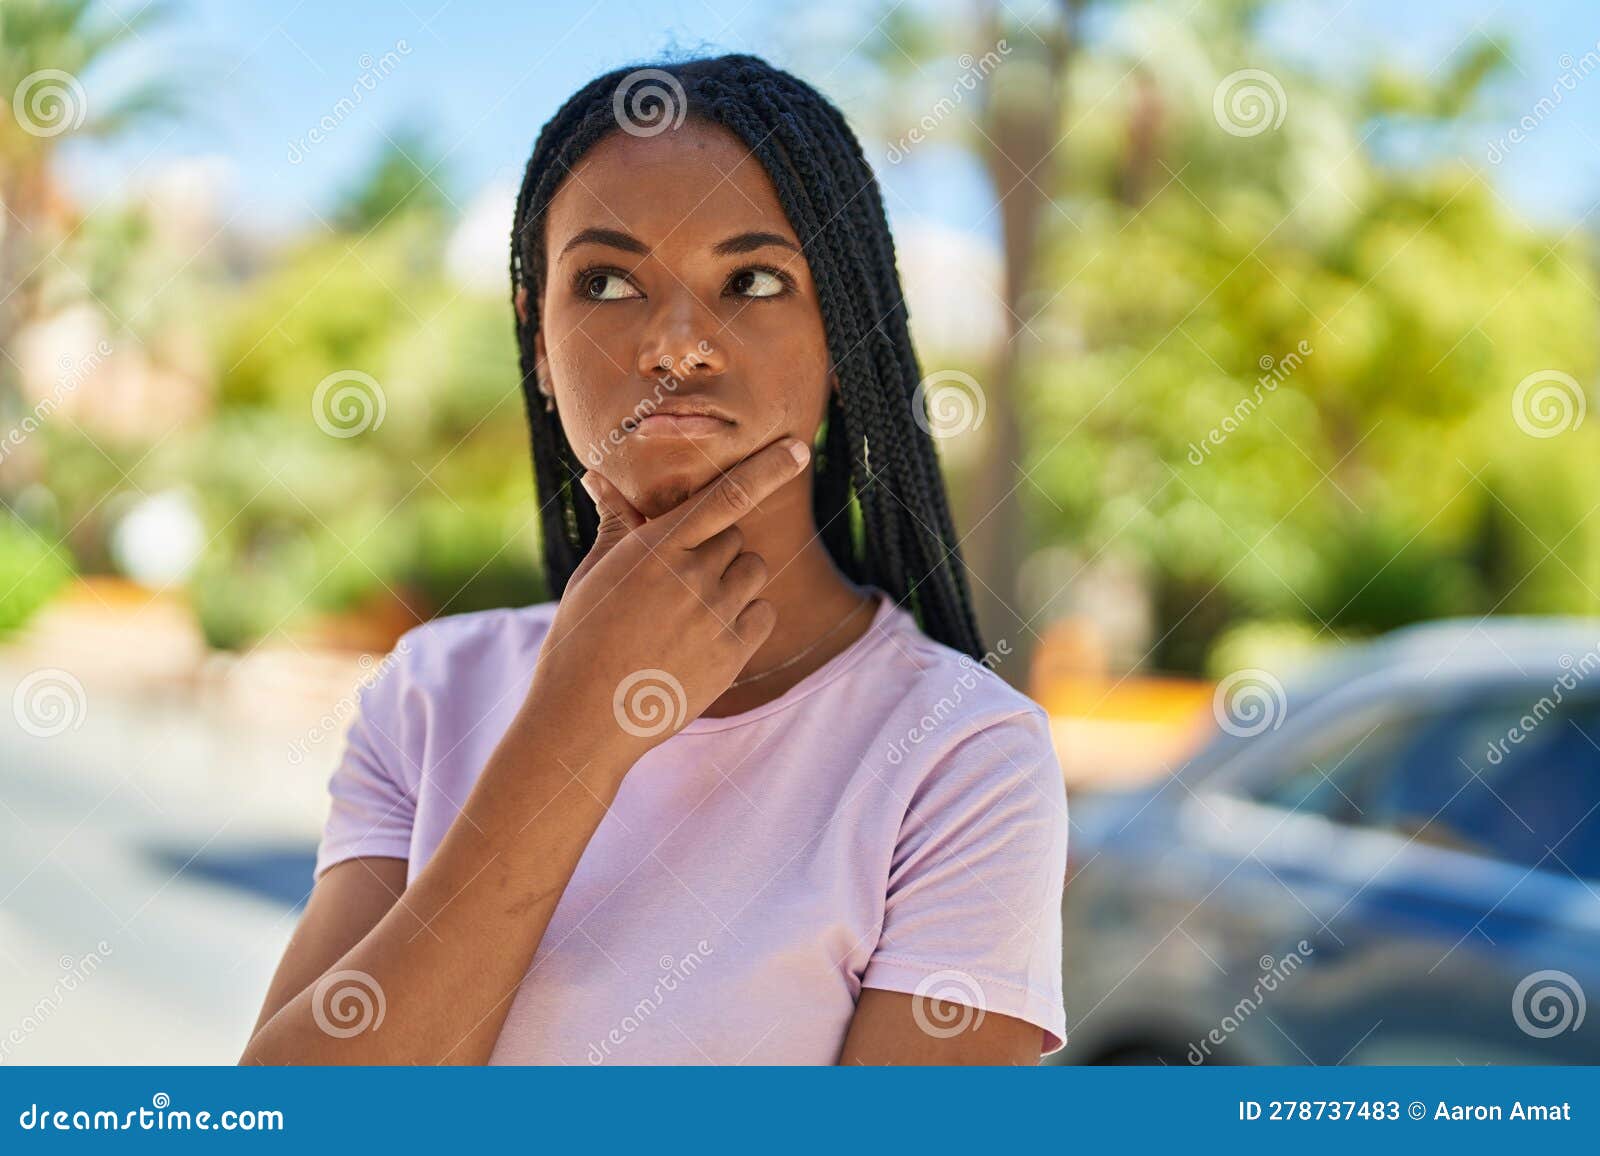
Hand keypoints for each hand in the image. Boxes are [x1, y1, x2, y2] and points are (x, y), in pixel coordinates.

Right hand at [525, 436, 811, 755]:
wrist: (585, 717)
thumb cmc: (581, 639)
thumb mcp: (593, 575)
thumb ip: (615, 525)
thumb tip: (598, 477)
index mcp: (656, 546)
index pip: (727, 496)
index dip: (767, 468)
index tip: (798, 449)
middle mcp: (692, 574)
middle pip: (734, 537)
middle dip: (713, 551)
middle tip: (677, 585)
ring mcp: (716, 614)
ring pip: (752, 572)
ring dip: (732, 582)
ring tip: (690, 612)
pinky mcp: (733, 653)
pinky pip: (763, 614)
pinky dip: (746, 618)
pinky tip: (708, 637)